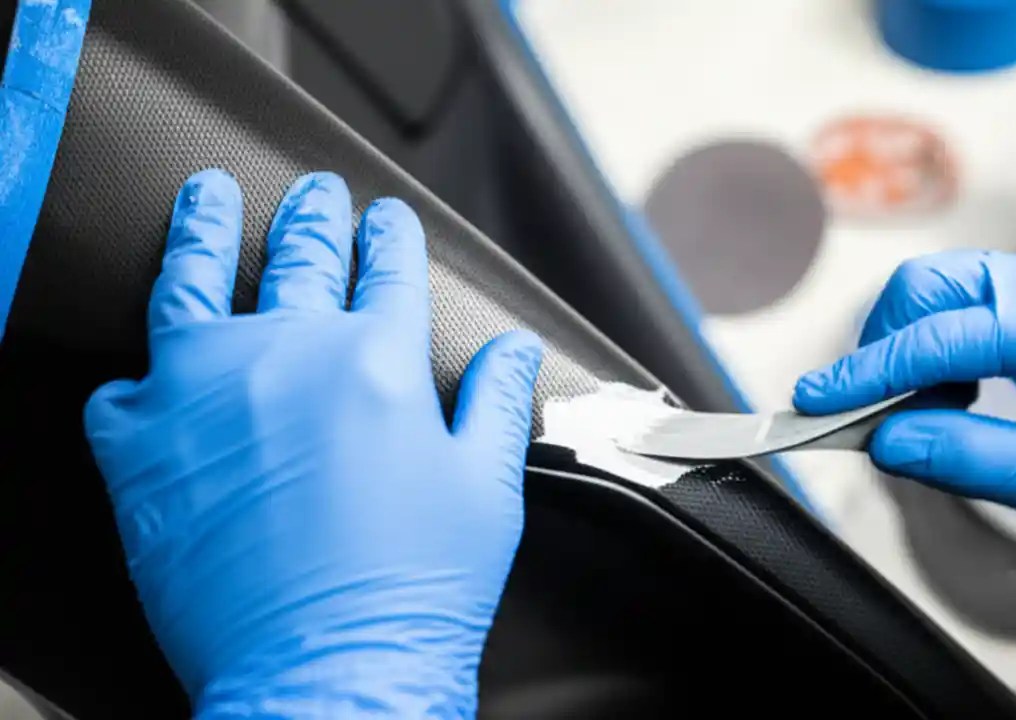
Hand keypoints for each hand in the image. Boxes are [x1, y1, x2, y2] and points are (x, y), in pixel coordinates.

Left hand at [84, 169, 543, 717]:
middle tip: (315, 194)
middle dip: (313, 215)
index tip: (386, 218)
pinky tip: (145, 369)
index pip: (386, 269)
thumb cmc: (414, 587)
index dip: (389, 235)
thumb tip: (513, 348)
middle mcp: (288, 356)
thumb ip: (495, 399)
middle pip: (299, 256)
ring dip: (205, 231)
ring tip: (208, 199)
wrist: (325, 669)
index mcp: (378, 361)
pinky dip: (136, 376)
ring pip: (194, 281)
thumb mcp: (485, 485)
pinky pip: (123, 388)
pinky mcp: (142, 448)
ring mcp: (204, 394)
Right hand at [793, 249, 1015, 537]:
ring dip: (905, 350)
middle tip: (870, 419)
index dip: (869, 373)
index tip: (814, 404)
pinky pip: (957, 306)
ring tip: (920, 417)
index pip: (941, 334)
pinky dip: (931, 351)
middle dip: (882, 349)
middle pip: (925, 286)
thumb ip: (967, 459)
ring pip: (933, 291)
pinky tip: (949, 398)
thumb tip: (885, 441)